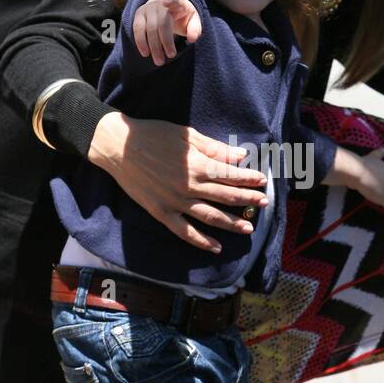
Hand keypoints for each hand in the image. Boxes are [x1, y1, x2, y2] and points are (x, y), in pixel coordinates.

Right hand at [87, 110, 269, 252]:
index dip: (249, 179)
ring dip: (232, 223)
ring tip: (248, 228)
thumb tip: (240, 156)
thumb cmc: (154, 135)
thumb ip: (215, 148)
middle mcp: (190, 187)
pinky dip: (201, 241)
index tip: (263, 181)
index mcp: (198, 165)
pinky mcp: (161, 212)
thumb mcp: (187, 135)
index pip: (231, 176)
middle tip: (264, 203)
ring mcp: (175, 202)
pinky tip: (216, 247)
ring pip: (210, 217)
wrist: (118, 147)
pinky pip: (184, 231)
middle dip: (248, 201)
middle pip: (226, 197)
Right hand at [133, 0, 201, 64]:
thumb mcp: (192, 20)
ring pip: (149, 28)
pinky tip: (145, 53)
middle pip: (162, 23)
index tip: (166, 2)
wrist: (165, 5)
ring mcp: (148, 8)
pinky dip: (141, 42)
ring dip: (153, 46)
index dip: (171, 1)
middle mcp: (160, 4)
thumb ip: (195, 29)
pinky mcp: (139, 14)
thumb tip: (192, 39)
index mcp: (177, 4)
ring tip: (159, 61)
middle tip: (171, 56)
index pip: (174, 1)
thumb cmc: (182, 16)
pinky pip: (137, 29)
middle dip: (166, 41)